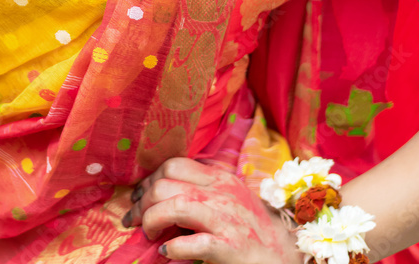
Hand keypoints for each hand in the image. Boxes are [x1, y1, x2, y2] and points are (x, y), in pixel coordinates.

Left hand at [124, 157, 301, 263]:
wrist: (284, 254)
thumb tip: (162, 186)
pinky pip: (192, 243)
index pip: (174, 164)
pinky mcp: (229, 247)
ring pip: (174, 207)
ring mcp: (225, 219)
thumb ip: (202, 186)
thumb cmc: (252, 226)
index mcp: (219, 178)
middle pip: (166, 184)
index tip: (138, 196)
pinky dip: (173, 248)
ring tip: (149, 234)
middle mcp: (221, 194)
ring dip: (151, 220)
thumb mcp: (229, 195)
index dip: (149, 179)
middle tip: (133, 219)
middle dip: (142, 201)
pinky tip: (167, 252)